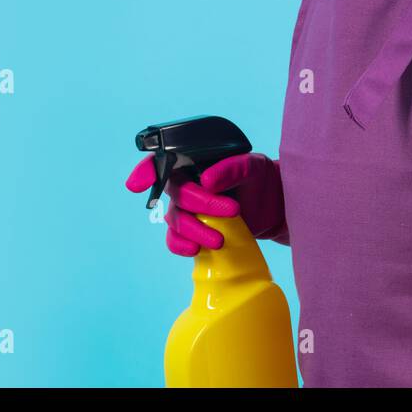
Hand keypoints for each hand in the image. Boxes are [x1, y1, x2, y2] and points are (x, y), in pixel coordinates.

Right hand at [125, 153, 256, 256]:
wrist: (273, 204)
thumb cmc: (259, 177)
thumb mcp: (253, 166)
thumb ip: (232, 169)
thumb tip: (207, 181)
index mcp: (193, 161)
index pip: (161, 162)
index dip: (146, 172)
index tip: (138, 186)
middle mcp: (184, 184)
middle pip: (177, 194)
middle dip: (201, 204)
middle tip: (233, 209)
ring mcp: (187, 209)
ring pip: (176, 220)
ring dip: (196, 230)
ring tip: (220, 239)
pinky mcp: (194, 230)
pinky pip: (175, 240)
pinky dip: (181, 246)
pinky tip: (196, 249)